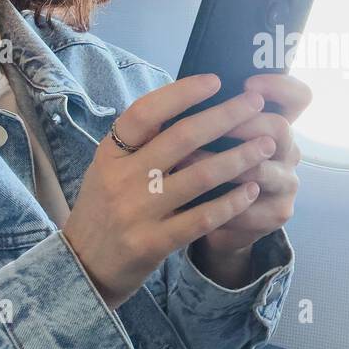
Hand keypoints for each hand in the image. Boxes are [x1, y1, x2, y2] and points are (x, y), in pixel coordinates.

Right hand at [60, 75, 278, 309]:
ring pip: (200, 176)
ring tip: (266, 145)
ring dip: (239, 157)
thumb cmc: (105, 209)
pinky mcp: (153, 244)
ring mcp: (138, 212)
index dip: (181, 93)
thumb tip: (187, 103)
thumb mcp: (109, 169)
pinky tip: (252, 190)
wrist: (83, 267)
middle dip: (225, 116)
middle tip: (255, 103)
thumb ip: (141, 143)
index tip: (215, 81)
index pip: (145, 112)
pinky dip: (231, 202)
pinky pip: (202, 218)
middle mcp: (122, 179)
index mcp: (110, 154)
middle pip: (182, 138)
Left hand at [169, 73, 311, 261]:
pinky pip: (249, 207)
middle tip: (206, 126)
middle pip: (281, 127)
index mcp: (276, 125)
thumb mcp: (212, 137)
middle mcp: (289, 151)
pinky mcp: (278, 213)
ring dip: (218, 165)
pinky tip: (191, 202)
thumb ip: (211, 115)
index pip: (298, 97)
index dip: (279, 86)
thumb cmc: (210, 167)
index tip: (247, 83)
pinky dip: (217, 204)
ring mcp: (287, 183)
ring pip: (260, 170)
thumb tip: (185, 89)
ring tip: (182, 163)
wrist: (217, 221)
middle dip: (241, 124)